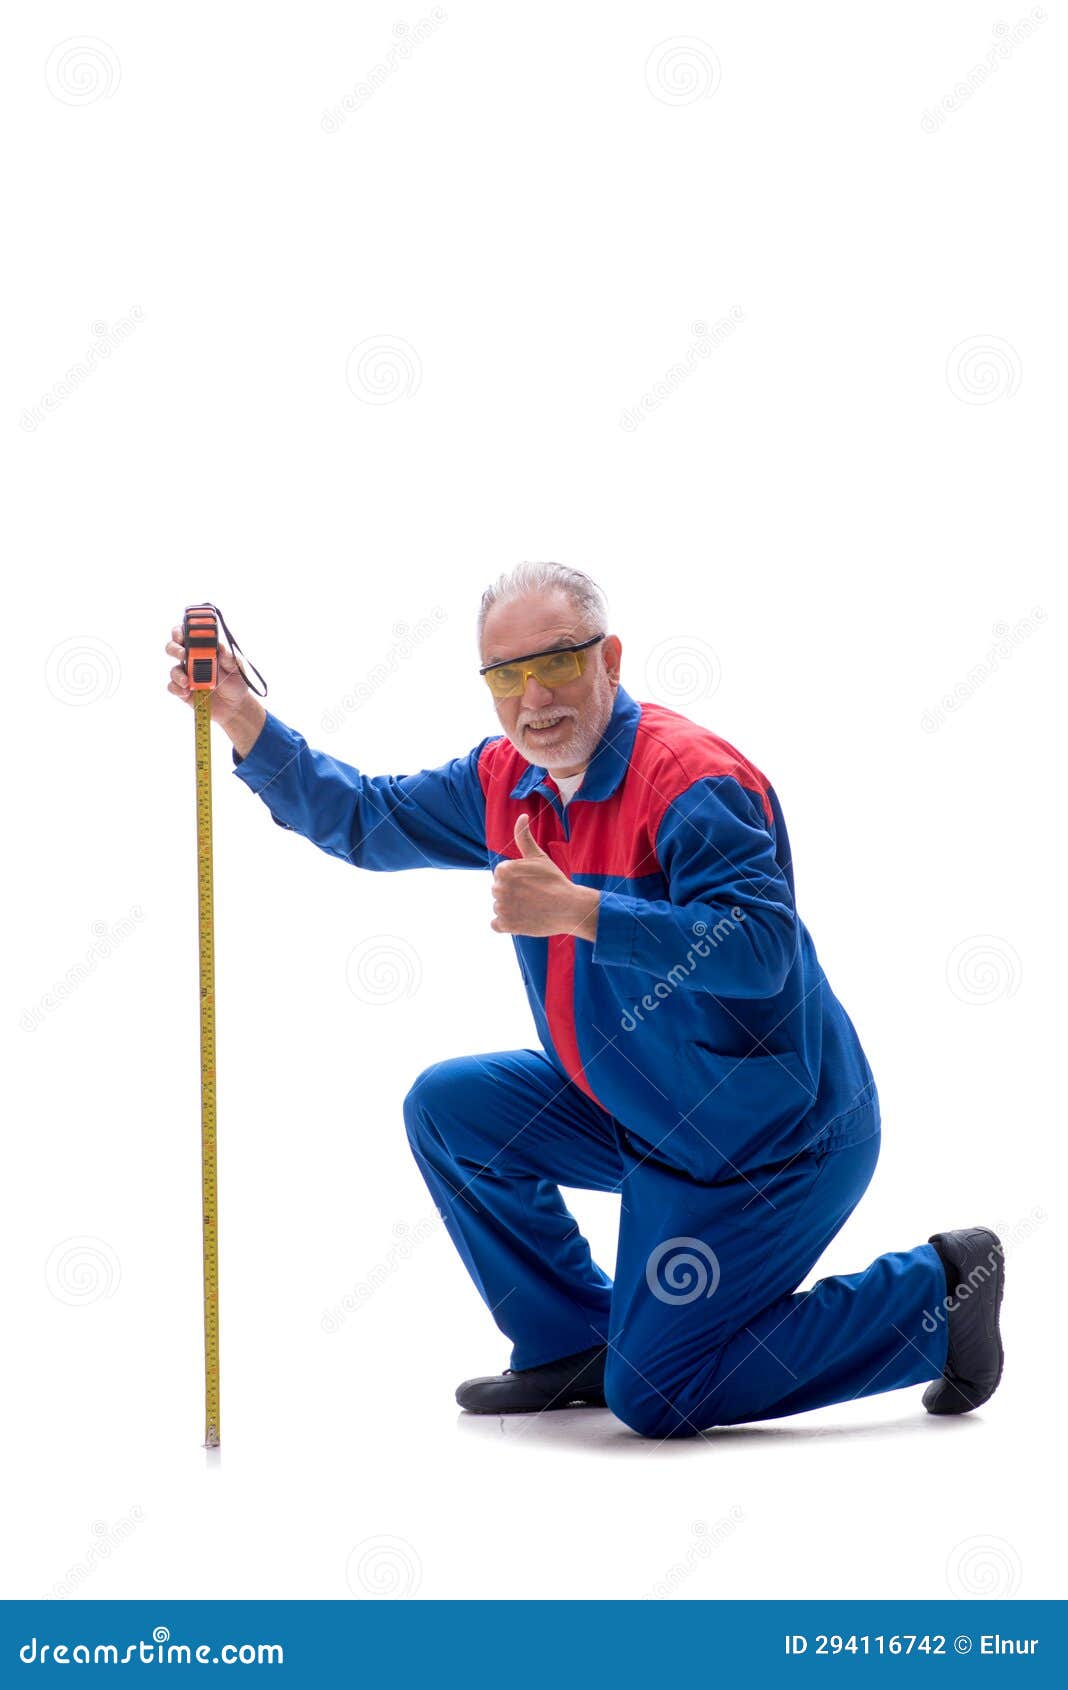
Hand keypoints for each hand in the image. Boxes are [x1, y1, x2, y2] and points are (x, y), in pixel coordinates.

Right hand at [164, 620, 259, 730]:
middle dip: (174, 648)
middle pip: (173, 648)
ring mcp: (186, 675)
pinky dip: (177, 688)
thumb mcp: (237, 667)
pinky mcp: (184, 691)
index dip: (181, 630)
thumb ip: (229, 657)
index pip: (186, 634)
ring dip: (177, 674)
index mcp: (203, 649)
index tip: (183, 633)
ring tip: (187, 681)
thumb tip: (221, 646)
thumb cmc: (235, 681)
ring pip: (173, 670)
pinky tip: (186, 691)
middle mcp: (191, 660)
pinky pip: (173, 687)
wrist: (236, 705)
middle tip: (182, 654)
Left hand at [490, 814, 599, 940]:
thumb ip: (524, 837)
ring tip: (530, 907)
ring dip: (511, 909)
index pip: (501, 875)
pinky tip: (522, 919)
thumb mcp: (538, 856)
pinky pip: (496, 924)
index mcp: (503, 870)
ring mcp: (501, 908)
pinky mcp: (505, 925)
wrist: (568, 907)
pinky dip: (507, 924)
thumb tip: (522, 815)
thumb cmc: (554, 881)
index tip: (530, 882)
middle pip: (499, 890)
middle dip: (512, 893)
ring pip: (499, 907)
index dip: (516, 879)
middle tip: (532, 895)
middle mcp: (498, 888)